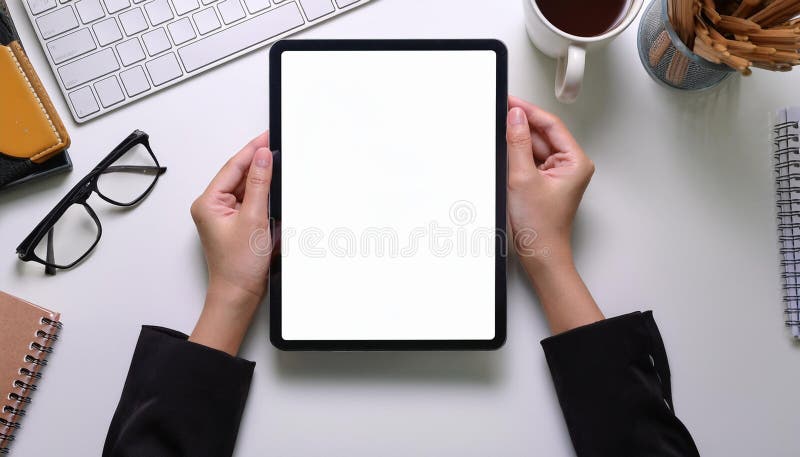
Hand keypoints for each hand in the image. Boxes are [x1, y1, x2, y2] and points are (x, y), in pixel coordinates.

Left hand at [188, 132, 274, 354]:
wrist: (239, 295)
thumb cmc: (238, 267)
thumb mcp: (253, 219)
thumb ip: (258, 185)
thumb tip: (262, 157)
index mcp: (208, 202)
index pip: (233, 167)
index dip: (252, 150)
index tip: (268, 136)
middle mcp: (213, 206)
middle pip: (239, 175)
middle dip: (259, 162)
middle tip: (277, 146)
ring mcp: (224, 215)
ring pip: (246, 187)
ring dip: (263, 180)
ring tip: (279, 168)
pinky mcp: (237, 224)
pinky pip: (251, 202)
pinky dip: (264, 197)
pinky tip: (275, 193)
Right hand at [506, 96, 593, 273]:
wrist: (539, 253)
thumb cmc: (541, 226)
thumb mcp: (522, 177)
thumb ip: (517, 143)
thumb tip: (515, 117)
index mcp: (576, 162)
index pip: (551, 125)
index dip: (529, 111)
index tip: (511, 102)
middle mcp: (570, 166)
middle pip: (542, 135)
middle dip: (520, 126)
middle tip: (500, 113)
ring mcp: (557, 174)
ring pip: (534, 147)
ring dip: (517, 141)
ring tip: (499, 137)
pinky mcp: (544, 182)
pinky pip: (530, 160)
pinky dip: (517, 156)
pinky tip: (505, 153)